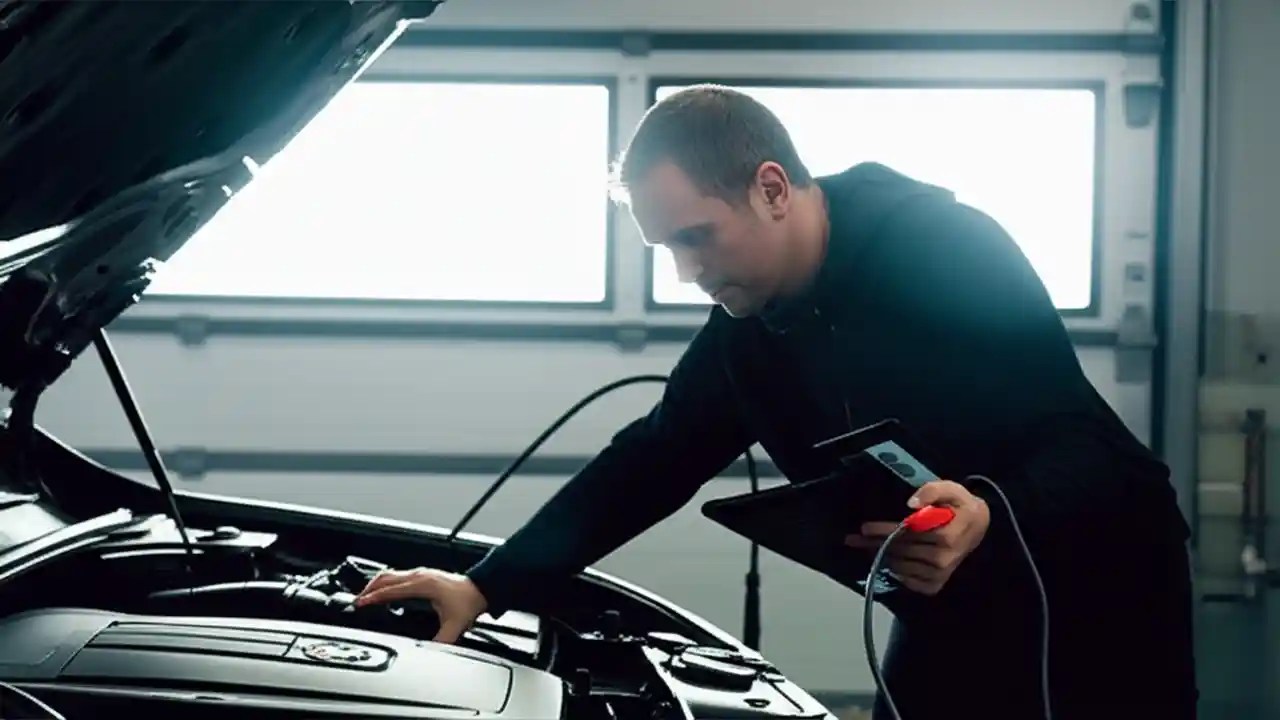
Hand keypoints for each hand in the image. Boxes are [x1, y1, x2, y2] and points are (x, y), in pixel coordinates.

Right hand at [353, 567, 488, 643]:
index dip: (373, 597)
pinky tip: (384, 593)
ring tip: (365, 597)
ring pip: (391, 574)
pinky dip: (386, 584)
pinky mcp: (424, 575)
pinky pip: (398, 576)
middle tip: (356, 601)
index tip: (360, 603)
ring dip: (376, 584)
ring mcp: (421, 573)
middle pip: (385, 578)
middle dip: (368, 589)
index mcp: (422, 585)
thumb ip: (441, 641)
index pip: (390, 590)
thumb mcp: (454, 626)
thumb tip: (428, 653)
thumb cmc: (469, 602)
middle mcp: (420, 575)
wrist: (483, 588)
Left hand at [844, 480, 989, 595]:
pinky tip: (886, 560)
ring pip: (899, 566)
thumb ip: (932, 490)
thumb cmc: (961, 506)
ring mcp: (938, 575)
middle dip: (873, 543)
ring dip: (880, 557)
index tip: (864, 528)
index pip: (907, 534)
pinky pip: (906, 580)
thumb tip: (911, 503)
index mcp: (946, 536)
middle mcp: (942, 559)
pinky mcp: (934, 585)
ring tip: (863, 547)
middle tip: (853, 539)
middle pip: (899, 550)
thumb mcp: (952, 489)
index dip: (883, 531)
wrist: (978, 528)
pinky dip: (894, 571)